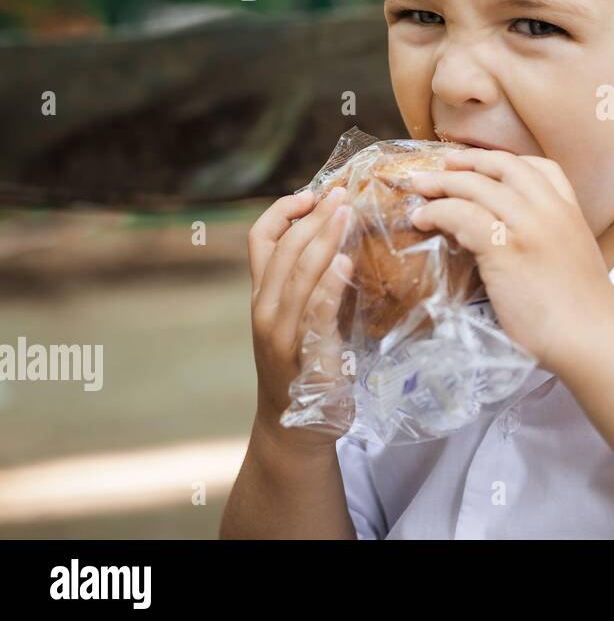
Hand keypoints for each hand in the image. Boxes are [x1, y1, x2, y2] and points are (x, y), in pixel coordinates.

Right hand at [246, 186, 354, 448]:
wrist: (296, 428)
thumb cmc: (305, 364)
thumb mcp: (300, 316)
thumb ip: (312, 282)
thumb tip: (342, 238)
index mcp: (262, 295)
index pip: (260, 239)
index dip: (283, 210)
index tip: (312, 193)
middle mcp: (265, 309)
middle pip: (283, 248)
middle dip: (313, 216)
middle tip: (342, 192)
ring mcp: (282, 332)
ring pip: (297, 273)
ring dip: (323, 238)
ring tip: (346, 212)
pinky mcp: (306, 353)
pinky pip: (315, 312)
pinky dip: (329, 284)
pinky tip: (345, 262)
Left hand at [408, 149, 613, 371]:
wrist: (591, 338)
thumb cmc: (584, 314)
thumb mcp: (574, 261)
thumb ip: (549, 243)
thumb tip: (514, 245)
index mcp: (571, 212)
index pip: (543, 168)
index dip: (508, 161)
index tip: (483, 165)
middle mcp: (550, 210)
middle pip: (504, 166)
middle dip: (469, 161)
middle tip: (443, 165)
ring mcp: (528, 226)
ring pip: (477, 186)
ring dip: (443, 183)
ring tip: (420, 187)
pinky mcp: (504, 248)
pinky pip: (462, 215)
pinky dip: (438, 212)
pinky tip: (423, 219)